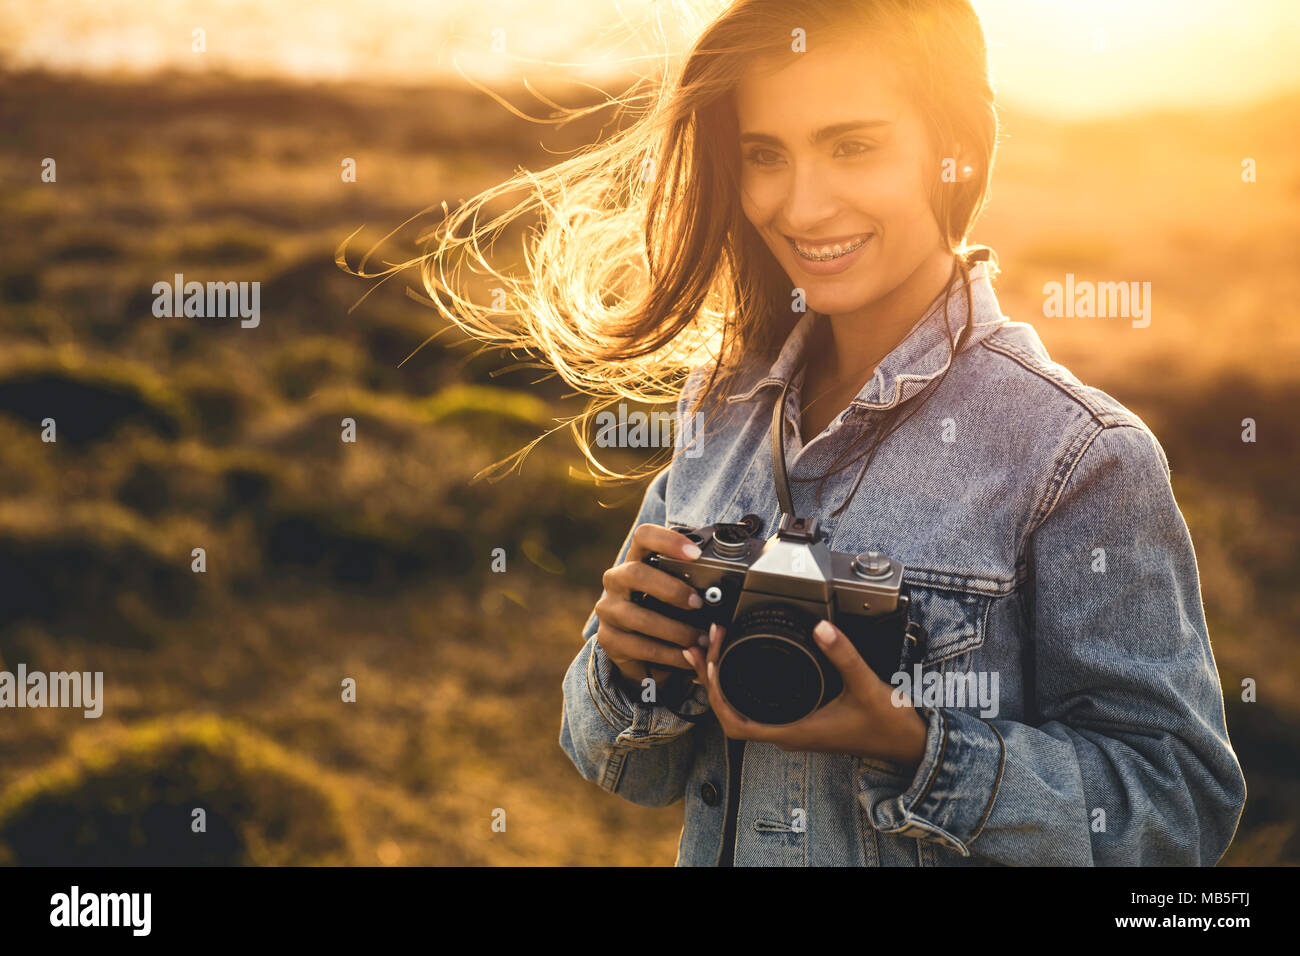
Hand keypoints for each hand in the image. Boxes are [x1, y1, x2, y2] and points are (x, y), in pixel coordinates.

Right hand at [595, 523, 708, 687]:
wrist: (639, 648)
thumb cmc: (666, 611)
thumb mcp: (678, 592)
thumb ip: (694, 582)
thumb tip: (732, 585)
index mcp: (636, 559)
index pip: (644, 536)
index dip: (668, 541)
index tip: (695, 554)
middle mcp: (616, 580)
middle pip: (635, 574)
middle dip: (671, 589)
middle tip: (698, 603)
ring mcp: (608, 609)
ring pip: (637, 616)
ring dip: (674, 629)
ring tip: (700, 639)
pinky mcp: (608, 639)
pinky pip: (639, 647)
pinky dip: (668, 654)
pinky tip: (687, 657)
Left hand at [681, 619, 927, 768]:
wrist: (908, 745)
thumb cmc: (887, 723)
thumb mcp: (866, 685)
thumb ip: (844, 655)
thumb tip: (821, 627)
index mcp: (795, 731)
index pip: (737, 724)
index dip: (716, 695)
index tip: (712, 663)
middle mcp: (788, 734)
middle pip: (731, 714)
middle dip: (711, 680)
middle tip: (705, 643)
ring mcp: (793, 729)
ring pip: (743, 711)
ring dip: (723, 682)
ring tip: (712, 648)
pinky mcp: (800, 720)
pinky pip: (758, 707)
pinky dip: (741, 686)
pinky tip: (740, 664)